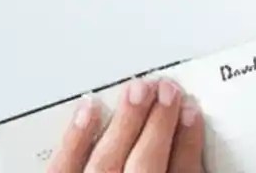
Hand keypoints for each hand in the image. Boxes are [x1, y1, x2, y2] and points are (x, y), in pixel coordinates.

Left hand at [48, 78, 203, 172]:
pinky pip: (63, 167)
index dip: (188, 142)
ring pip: (107, 159)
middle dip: (159, 122)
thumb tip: (187, 147)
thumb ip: (174, 169)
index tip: (192, 113)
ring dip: (126, 121)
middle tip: (168, 90)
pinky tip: (87, 110)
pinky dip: (76, 138)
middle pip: (145, 162)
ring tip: (138, 89)